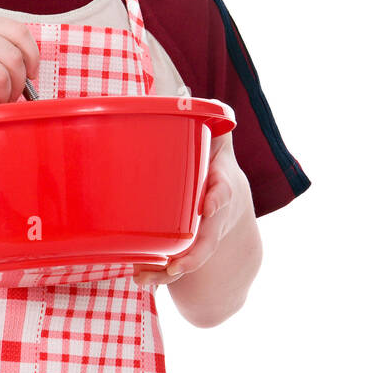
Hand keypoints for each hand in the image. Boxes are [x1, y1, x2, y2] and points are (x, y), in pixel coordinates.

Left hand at [132, 132, 241, 287]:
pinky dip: (159, 275)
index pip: (224, 189)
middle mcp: (216, 214)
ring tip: (149, 276)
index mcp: (221, 183)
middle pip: (209, 237)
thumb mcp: (216, 143)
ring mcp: (205, 237)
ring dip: (172, 269)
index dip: (218, 197)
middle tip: (177, 264)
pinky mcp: (188, 251)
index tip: (208, 204)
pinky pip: (175, 267)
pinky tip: (142, 278)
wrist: (231, 208)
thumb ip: (202, 120)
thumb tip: (183, 94)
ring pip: (192, 259)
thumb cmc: (214, 167)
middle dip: (194, 252)